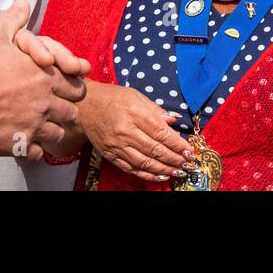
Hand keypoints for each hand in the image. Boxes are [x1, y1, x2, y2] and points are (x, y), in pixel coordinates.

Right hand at [0, 0, 85, 158]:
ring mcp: (33, 126)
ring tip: (43, 125)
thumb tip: (24, 3)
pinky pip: (36, 153)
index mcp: (44, 76)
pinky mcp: (19, 145)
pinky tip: (27, 142)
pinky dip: (34, 148)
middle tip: (58, 106)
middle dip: (66, 107)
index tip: (65, 85)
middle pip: (71, 110)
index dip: (71, 83)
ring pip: (58, 133)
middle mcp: (45, 102)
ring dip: (52, 129)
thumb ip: (13, 19)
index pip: (74, 82)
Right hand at [76, 81, 193, 182]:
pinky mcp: (110, 154)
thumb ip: (155, 109)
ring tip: (178, 172)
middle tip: (189, 164)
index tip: (190, 151)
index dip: (177, 144)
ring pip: (144, 162)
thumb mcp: (135, 95)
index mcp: (133, 112)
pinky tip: (160, 176)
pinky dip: (147, 174)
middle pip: (155, 149)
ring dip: (164, 169)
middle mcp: (125, 130)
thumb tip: (174, 120)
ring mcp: (116, 145)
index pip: (161, 132)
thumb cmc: (112, 97)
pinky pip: (131, 168)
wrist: (83, 105)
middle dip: (175, 159)